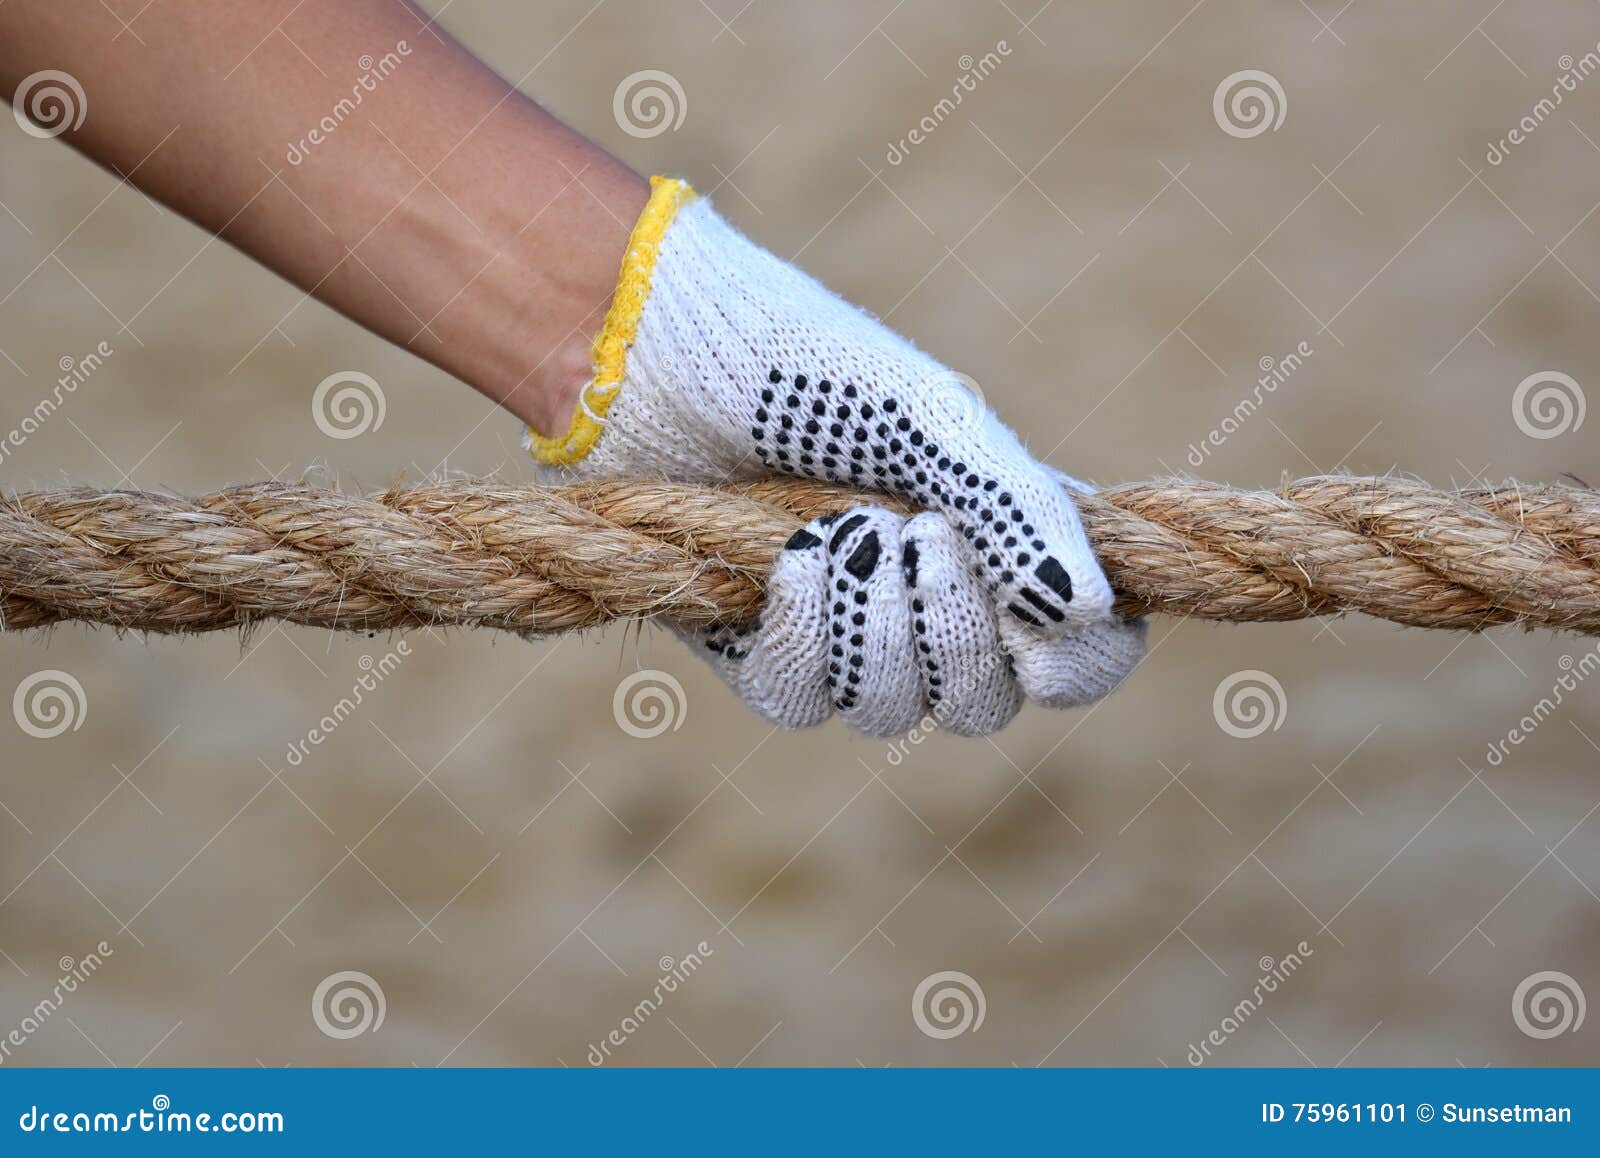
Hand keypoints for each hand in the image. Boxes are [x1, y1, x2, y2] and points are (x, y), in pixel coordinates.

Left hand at [525, 176, 1144, 726]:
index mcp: (1002, 542)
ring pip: (891, 709)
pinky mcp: (760, 651)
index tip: (1044, 628)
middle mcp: (929, 602)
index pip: (1083, 652)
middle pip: (984, 704)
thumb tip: (1089, 612)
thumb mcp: (933, 418)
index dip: (1078, 663)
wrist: (662, 353)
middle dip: (954, 631)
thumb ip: (1018, 507)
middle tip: (915, 533)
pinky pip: (801, 702)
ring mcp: (844, 634)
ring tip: (838, 525)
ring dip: (870, 623)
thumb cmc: (809, 363)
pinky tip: (788, 560)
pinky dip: (802, 634)